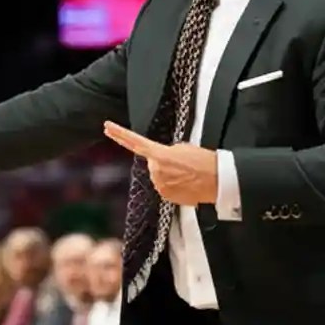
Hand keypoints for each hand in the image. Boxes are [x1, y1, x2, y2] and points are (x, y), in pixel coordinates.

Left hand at [103, 121, 217, 205]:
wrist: (217, 179)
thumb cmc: (203, 160)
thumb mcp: (182, 147)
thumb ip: (164, 152)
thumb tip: (160, 161)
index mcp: (159, 154)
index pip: (134, 142)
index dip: (119, 133)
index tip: (107, 127)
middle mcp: (155, 171)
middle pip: (152, 164)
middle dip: (163, 162)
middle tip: (182, 163)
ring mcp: (160, 185)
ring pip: (159, 177)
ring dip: (169, 175)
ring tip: (186, 174)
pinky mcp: (166, 197)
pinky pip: (165, 188)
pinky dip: (174, 186)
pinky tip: (186, 183)